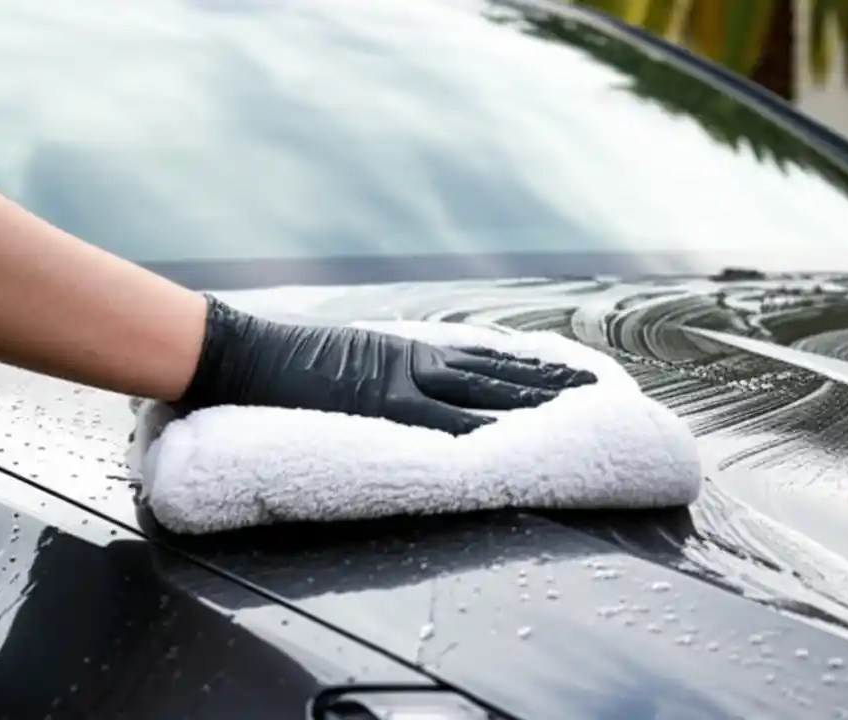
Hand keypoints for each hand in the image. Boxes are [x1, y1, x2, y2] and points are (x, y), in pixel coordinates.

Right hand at [178, 297, 596, 433]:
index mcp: (410, 353)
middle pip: (504, 372)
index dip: (534, 370)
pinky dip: (489, 428)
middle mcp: (419, 363)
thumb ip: (385, 375)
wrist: (243, 353)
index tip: (572, 376)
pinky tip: (523, 437)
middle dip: (555, 384)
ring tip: (586, 408)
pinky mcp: (386, 404)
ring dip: (539, 401)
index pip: (489, 361)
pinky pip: (448, 420)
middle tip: (603, 391)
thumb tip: (407, 392)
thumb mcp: (349, 360)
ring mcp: (406, 382)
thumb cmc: (286, 363)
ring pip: (490, 391)